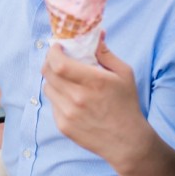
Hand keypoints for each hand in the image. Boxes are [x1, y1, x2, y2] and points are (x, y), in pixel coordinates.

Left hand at [41, 34, 153, 166]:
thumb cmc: (127, 104)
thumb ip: (106, 53)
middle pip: (48, 73)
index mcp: (93, 82)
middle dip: (50, 61)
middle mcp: (77, 99)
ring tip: (67, 79)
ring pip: (47, 88)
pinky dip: (59, 96)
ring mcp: (68, 114)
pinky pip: (53, 103)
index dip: (53, 52)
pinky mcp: (63, 126)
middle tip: (58, 58)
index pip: (59, 63)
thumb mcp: (124, 74)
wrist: (127, 141)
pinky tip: (73, 99)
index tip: (57, 46)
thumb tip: (95, 34)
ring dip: (54, 79)